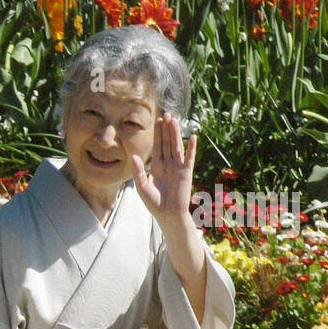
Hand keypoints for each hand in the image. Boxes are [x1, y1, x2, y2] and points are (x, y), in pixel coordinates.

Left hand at [130, 113, 195, 228]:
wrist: (167, 215)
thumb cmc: (154, 204)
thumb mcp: (142, 186)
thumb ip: (138, 171)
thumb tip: (134, 155)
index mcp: (157, 167)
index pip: (158, 146)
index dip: (158, 134)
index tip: (158, 120)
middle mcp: (168, 165)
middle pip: (168, 143)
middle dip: (167, 129)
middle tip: (167, 113)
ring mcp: (178, 168)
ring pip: (177, 146)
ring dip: (176, 134)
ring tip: (175, 120)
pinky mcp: (187, 173)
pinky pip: (189, 158)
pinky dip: (191, 148)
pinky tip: (193, 137)